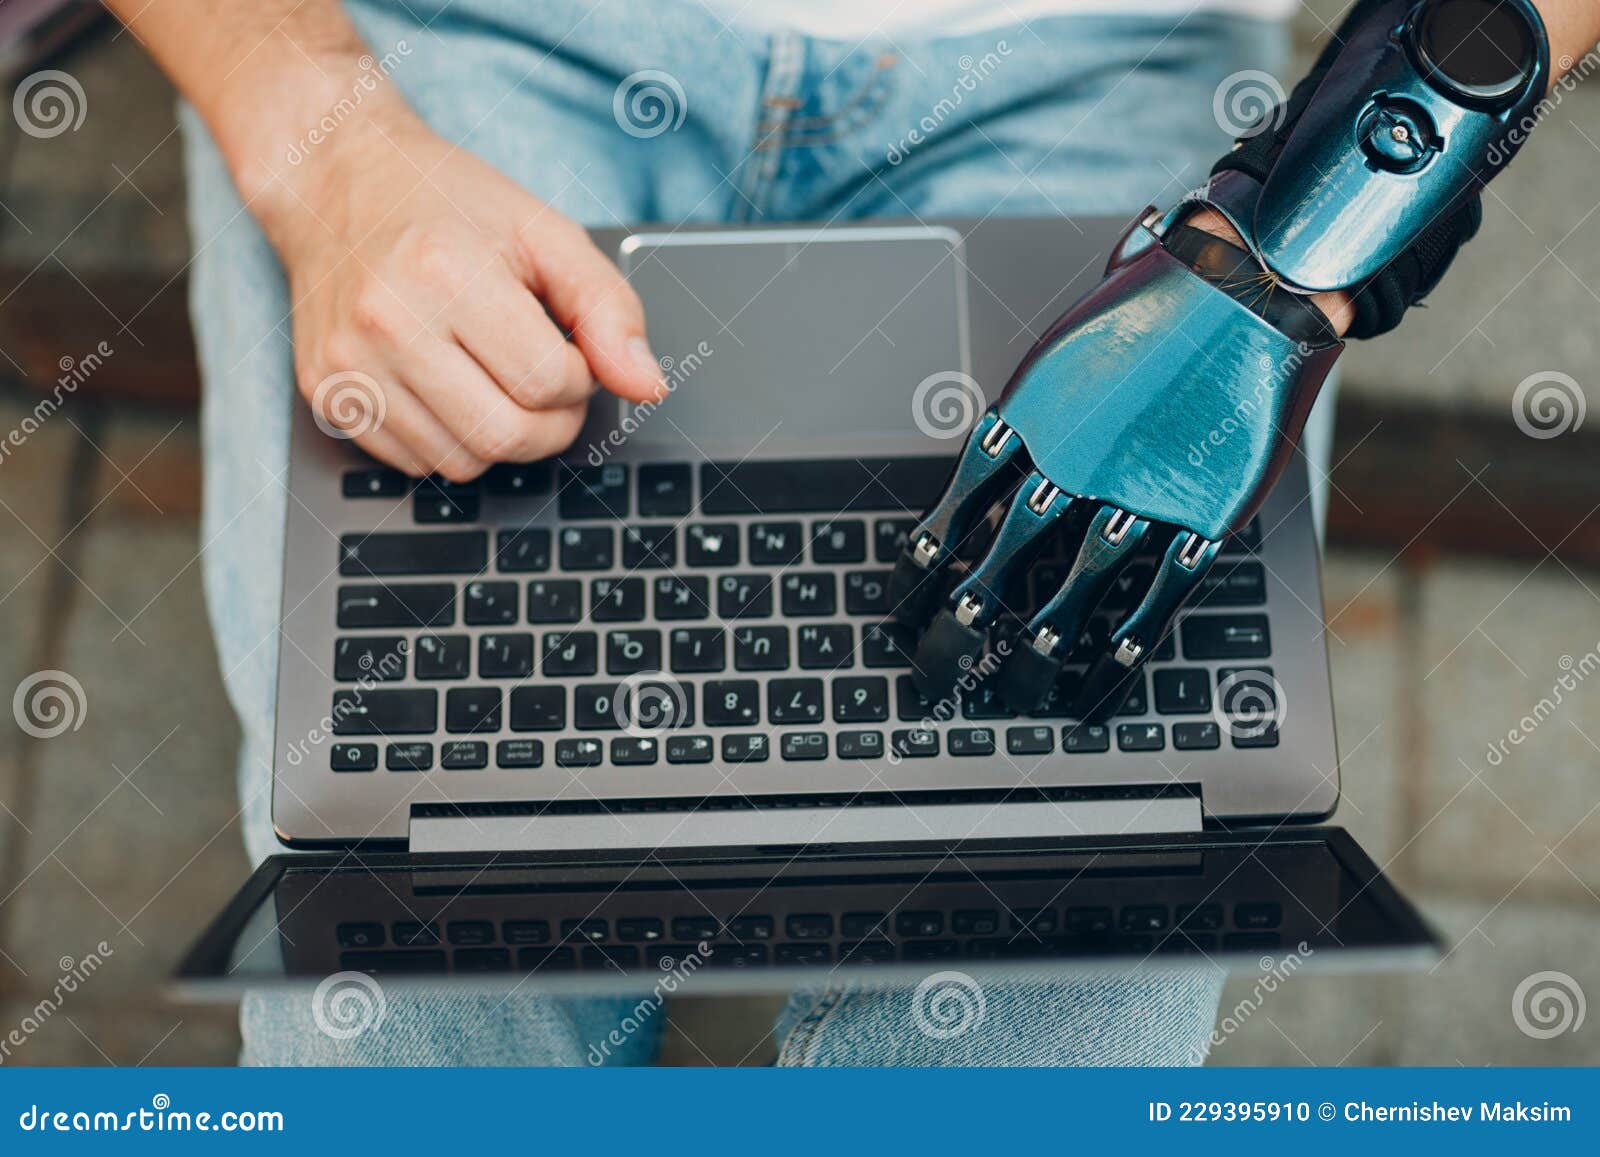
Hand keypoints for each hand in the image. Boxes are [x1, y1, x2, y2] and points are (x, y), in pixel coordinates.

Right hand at [255, 102, 664, 479]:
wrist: (334, 181)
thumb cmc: (445, 202)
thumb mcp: (543, 231)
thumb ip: (607, 307)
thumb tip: (647, 386)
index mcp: (445, 273)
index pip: (549, 382)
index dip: (581, 377)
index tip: (571, 350)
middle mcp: (386, 323)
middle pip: (506, 436)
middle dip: (551, 424)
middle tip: (550, 383)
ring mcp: (348, 366)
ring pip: (462, 463)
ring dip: (501, 437)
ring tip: (497, 378)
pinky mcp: (326, 394)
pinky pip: (414, 464)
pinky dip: (450, 440)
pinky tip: (448, 387)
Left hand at [892, 200, 1347, 718]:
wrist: (1255, 283)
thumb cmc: (1163, 291)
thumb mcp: (1070, 335)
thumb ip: (1042, 387)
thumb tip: (1003, 429)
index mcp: (1032, 415)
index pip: (959, 504)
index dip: (928, 557)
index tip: (904, 593)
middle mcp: (1074, 463)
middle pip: (999, 559)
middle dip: (965, 616)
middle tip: (937, 659)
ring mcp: (1137, 496)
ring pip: (1070, 592)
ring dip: (1033, 643)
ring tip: (1004, 683)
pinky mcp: (1200, 519)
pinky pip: (1152, 603)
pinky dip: (1119, 654)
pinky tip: (1091, 686)